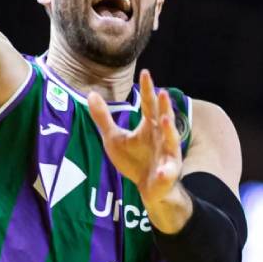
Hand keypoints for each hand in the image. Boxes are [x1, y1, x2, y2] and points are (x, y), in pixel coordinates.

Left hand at [87, 71, 185, 223]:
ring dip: (171, 131)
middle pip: (164, 118)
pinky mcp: (168, 174)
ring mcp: (168, 155)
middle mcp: (162, 136)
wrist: (148, 188)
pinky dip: (165, 172)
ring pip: (171, 141)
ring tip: (168, 121)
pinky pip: (166, 173)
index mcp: (150, 126)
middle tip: (162, 92)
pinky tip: (161, 171)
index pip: (149, 105)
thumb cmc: (134, 160)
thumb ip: (103, 118)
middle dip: (164, 106)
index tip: (145, 73)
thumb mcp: (114, 138)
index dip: (148, 90)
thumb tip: (91, 93)